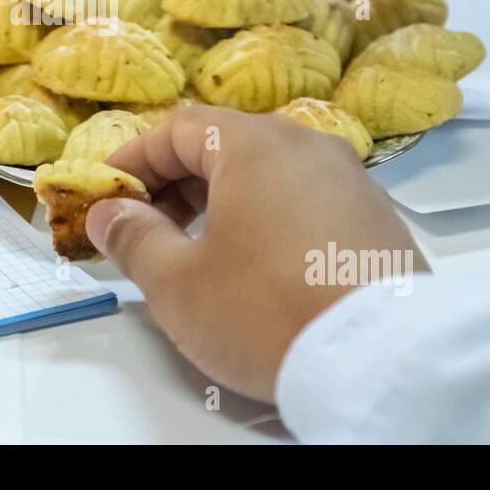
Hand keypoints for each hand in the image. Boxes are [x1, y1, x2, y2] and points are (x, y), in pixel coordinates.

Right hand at [86, 107, 426, 402]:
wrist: (382, 361)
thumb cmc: (266, 311)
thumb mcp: (178, 283)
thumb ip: (134, 238)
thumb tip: (110, 213)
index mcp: (255, 144)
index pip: (179, 129)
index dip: (135, 159)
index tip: (107, 193)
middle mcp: (308, 146)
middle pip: (227, 146)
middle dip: (176, 183)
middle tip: (145, 228)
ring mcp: (351, 181)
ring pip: (269, 174)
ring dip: (223, 202)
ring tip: (197, 252)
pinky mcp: (376, 220)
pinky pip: (306, 201)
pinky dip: (269, 218)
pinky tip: (258, 267)